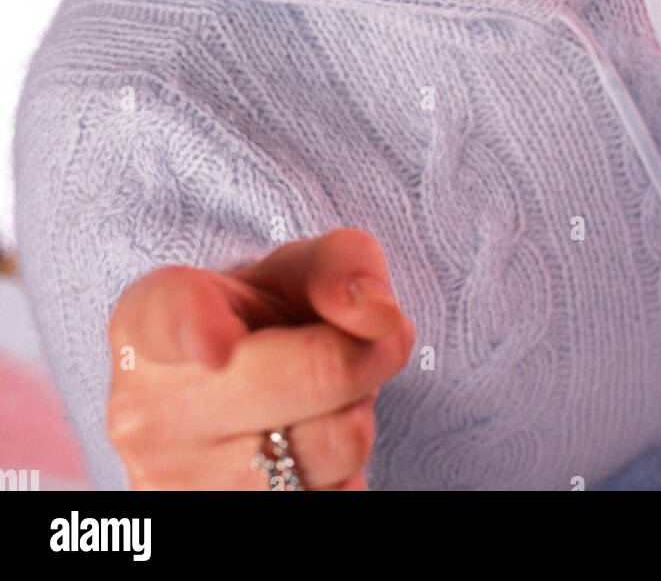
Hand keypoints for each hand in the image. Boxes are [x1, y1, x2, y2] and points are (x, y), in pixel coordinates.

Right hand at [106, 227, 414, 489]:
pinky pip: (335, 498)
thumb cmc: (255, 322)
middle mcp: (149, 410)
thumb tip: (379, 314)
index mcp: (149, 319)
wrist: (221, 393)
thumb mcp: (292, 271)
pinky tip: (307, 445)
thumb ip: (340, 265)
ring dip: (354, 413)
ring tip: (319, 398)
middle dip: (367, 353)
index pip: (172, 320)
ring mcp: (179, 485)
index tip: (217, 345)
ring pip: (336, 445)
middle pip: (313, 375)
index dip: (198, 329)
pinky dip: (343, 470)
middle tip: (372, 339)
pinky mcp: (222, 528)